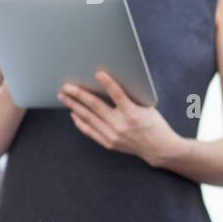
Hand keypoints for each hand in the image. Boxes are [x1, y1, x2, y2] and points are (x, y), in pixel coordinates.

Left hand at [58, 70, 182, 167]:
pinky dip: (80, 122)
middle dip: (79, 94)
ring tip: (64, 96)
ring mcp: (113, 135)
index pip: (118, 94)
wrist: (158, 148)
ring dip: (74, 105)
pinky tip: (73, 113)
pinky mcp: (109, 143)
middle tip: (66, 86)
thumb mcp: (147, 108)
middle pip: (95, 106)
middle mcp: (121, 125)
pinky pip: (90, 131)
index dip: (107, 83)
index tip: (98, 73)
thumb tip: (110, 84)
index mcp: (133, 114)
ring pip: (88, 117)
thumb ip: (130, 98)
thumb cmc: (154, 124)